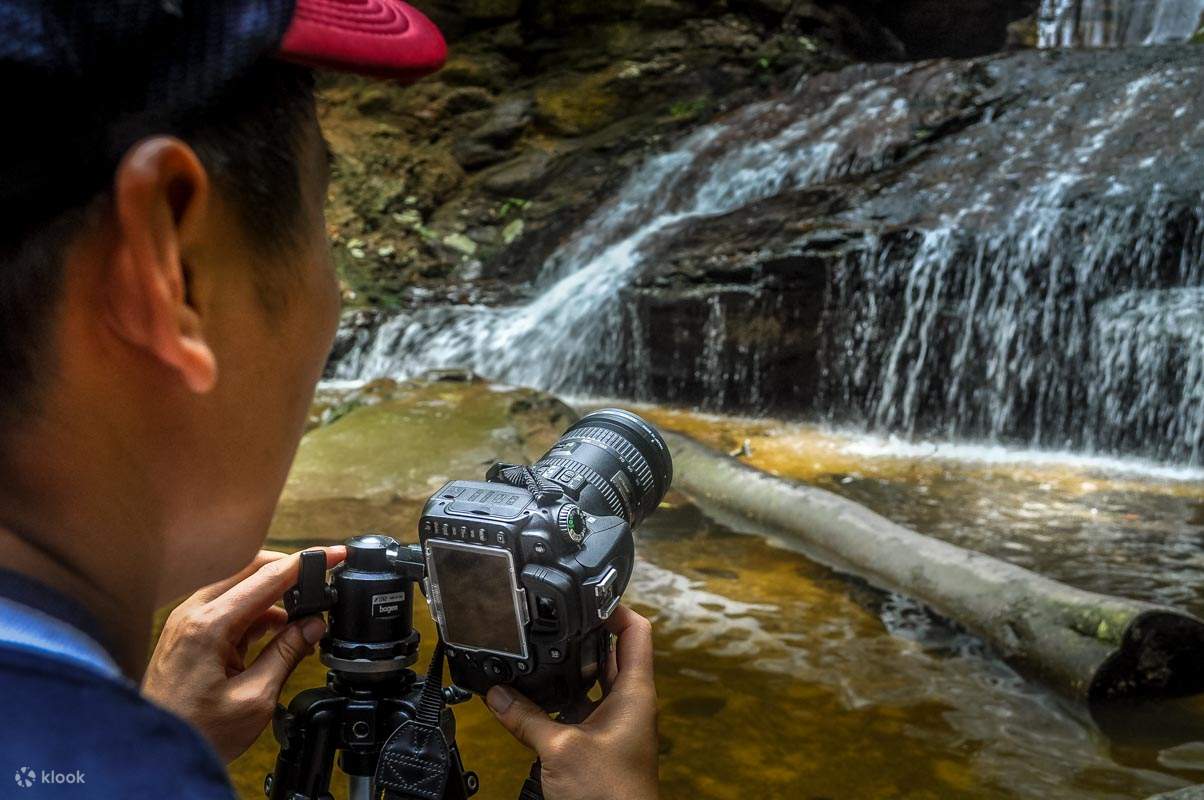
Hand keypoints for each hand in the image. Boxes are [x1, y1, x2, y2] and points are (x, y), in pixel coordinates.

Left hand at [142, 547, 345, 762]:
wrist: (156, 755)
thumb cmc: (197, 733)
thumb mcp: (254, 698)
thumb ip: (286, 654)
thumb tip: (313, 625)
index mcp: (208, 626)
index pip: (268, 578)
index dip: (307, 563)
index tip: (335, 553)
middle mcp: (193, 613)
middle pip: (251, 569)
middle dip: (290, 574)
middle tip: (322, 584)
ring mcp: (187, 621)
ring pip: (240, 586)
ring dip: (274, 597)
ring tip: (303, 625)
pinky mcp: (188, 632)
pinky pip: (229, 607)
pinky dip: (257, 613)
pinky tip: (278, 636)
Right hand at [484, 605, 658, 799]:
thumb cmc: (609, 797)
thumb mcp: (559, 750)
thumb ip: (525, 719)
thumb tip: (497, 695)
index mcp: (635, 693)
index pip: (636, 630)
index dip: (615, 606)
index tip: (586, 595)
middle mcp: (631, 704)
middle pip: (612, 653)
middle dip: (584, 636)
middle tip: (555, 619)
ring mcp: (618, 725)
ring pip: (595, 682)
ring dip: (571, 670)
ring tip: (541, 652)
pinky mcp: (604, 745)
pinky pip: (583, 710)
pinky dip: (563, 700)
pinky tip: (536, 700)